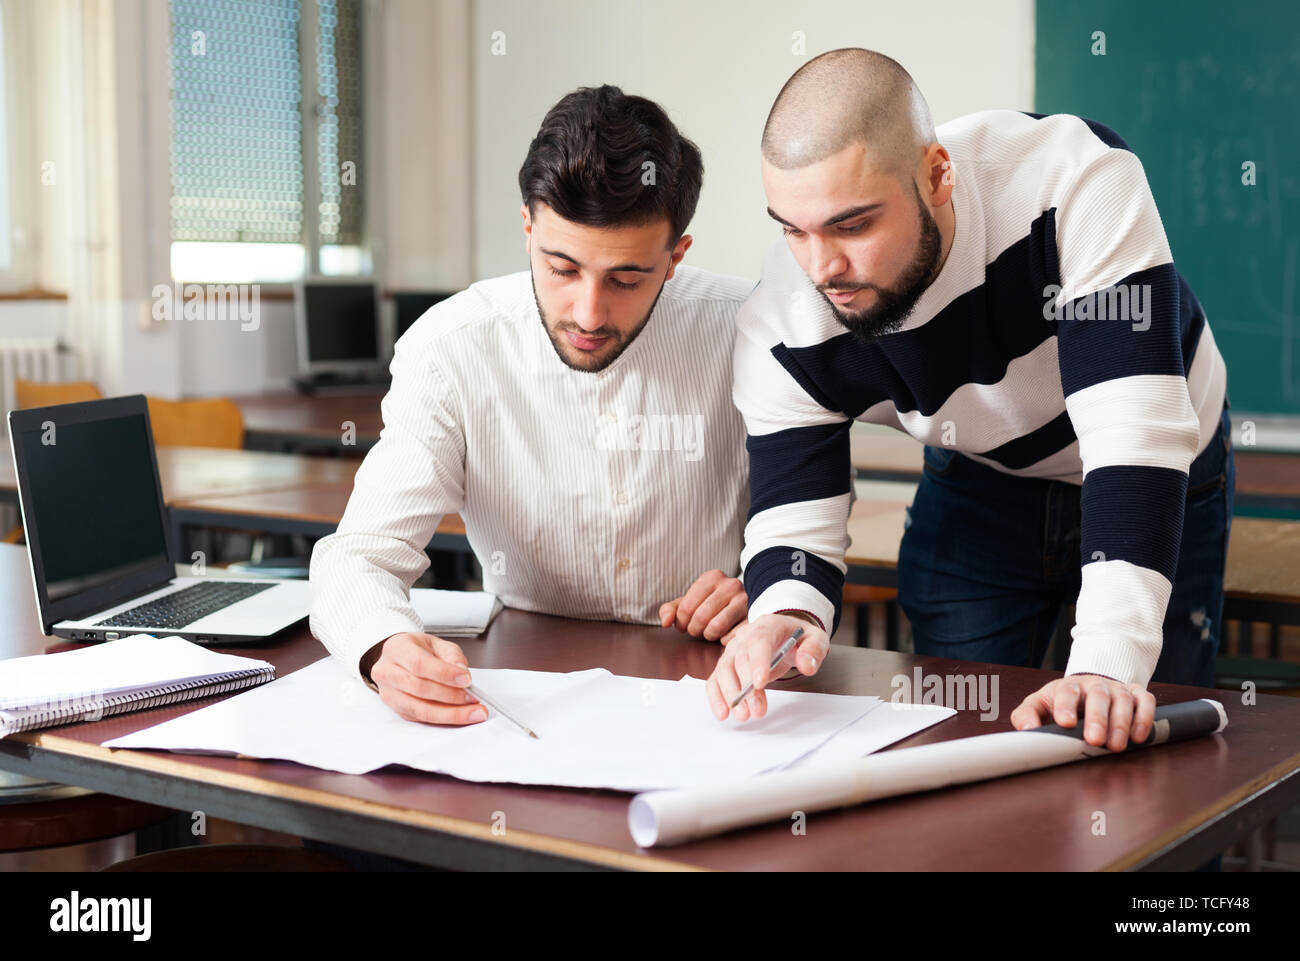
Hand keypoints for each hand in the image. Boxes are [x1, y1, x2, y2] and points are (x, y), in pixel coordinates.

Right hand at [368, 632, 486, 725]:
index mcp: (397, 649)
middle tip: (474, 699)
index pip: (419, 663)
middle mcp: (387, 672)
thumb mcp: (439, 644)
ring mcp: (389, 693)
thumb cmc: (419, 650)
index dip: (444, 674)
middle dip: (450, 696)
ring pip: (419, 709)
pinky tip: (460, 716)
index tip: (466, 680)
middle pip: (419, 689)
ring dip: (450, 713)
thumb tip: (462, 674)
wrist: (402, 658)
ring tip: (472, 712)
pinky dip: (443, 719)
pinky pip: (421, 718)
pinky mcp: (396, 709)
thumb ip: (452, 657)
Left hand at [658, 569, 746, 641]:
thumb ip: (671, 610)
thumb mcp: (689, 603)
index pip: (686, 607)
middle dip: (694, 630)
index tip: (685, 623)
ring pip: (716, 627)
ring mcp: (745, 601)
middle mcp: (731, 585)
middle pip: (701, 617)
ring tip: (710, 631)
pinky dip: (723, 640)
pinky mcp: (753, 617)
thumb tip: (666, 622)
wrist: (742, 606)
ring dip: (708, 635)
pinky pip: (731, 637)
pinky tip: (725, 633)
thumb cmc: (710, 605)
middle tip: (697, 630)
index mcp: (712, 577)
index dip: (681, 621)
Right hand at [705, 614, 828, 721]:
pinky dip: (716, 696)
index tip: (760, 683)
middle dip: (746, 687)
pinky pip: (716, 679)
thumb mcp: (815, 639)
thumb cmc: (798, 637)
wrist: (785, 634)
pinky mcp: (727, 664)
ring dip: (730, 694)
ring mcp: (733, 650)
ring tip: (742, 715)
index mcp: (768, 626)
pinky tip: (723, 712)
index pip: (759, 641)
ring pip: (724, 670)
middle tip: (756, 710)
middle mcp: (745, 636)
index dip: (758, 662)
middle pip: (740, 659)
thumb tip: (807, 665)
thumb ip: (814, 650)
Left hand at [1010, 674, 1155, 749]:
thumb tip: (1028, 730)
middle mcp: (1094, 685)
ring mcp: (1116, 689)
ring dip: (1121, 723)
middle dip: (1097, 719)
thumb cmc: (1060, 702)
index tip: (1066, 723)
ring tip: (1116, 746)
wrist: (1086, 688)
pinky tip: (1139, 737)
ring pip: (1123, 700)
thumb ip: (1025, 716)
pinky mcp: (1135, 694)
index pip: (1067, 692)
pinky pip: (1145, 700)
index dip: (1066, 706)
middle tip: (1095, 741)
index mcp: (1068, 687)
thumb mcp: (1039, 705)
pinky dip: (1145, 717)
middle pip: (1098, 696)